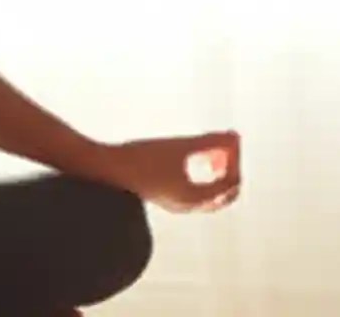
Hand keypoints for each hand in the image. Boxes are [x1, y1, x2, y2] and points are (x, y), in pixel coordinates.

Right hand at [105, 131, 241, 213]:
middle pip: (223, 193)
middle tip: (228, 144)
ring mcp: (174, 201)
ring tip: (210, 148)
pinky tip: (188, 153)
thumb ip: (208, 142)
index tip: (232, 134)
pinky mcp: (162, 194)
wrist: (103, 170)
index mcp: (194, 199)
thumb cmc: (141, 159)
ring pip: (208, 192)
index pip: (229, 183)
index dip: (235, 156)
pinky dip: (199, 172)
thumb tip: (235, 136)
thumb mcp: (178, 147)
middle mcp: (186, 205)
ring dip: (214, 169)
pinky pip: (192, 188)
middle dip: (229, 167)